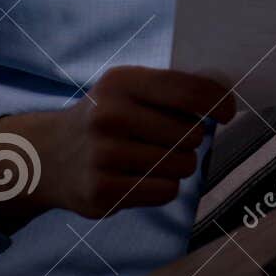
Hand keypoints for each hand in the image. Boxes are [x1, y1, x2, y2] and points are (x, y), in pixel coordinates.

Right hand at [0, 67, 235, 235]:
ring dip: (178, 165)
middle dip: (190, 140)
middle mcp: (108, 116)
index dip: (218, 102)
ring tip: (150, 158)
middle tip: (165, 139)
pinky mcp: (102, 192)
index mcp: (120, 82)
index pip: (189, 91)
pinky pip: (166, 191)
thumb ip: (172, 90)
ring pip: (182, 166)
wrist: (47, 156)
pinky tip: (138, 178)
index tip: (228, 113)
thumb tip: (225, 101)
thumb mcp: (127, 90)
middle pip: (191, 135)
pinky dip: (163, 186)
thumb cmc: (106, 118)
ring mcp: (103, 156)